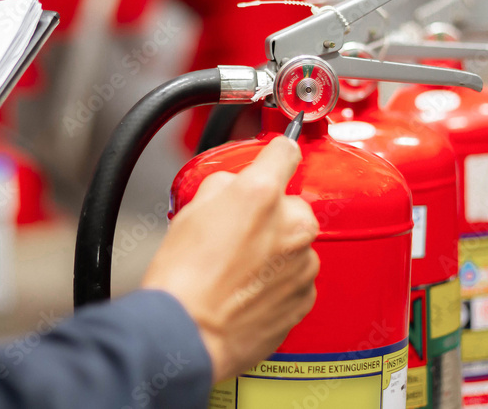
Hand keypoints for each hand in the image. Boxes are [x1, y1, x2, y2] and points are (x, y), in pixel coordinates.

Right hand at [142, 137, 319, 382]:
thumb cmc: (183, 279)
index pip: (286, 152)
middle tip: (235, 233)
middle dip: (268, 214)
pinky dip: (278, 280)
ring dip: (274, 249)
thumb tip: (234, 186)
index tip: (276, 157)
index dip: (276, 153)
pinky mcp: (304, 296)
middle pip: (290, 204)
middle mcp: (291, 225)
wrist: (188, 335)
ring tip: (237, 269)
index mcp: (262, 194)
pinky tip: (247, 289)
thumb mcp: (190, 210)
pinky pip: (296, 276)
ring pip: (294, 243)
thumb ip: (223, 186)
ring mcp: (302, 263)